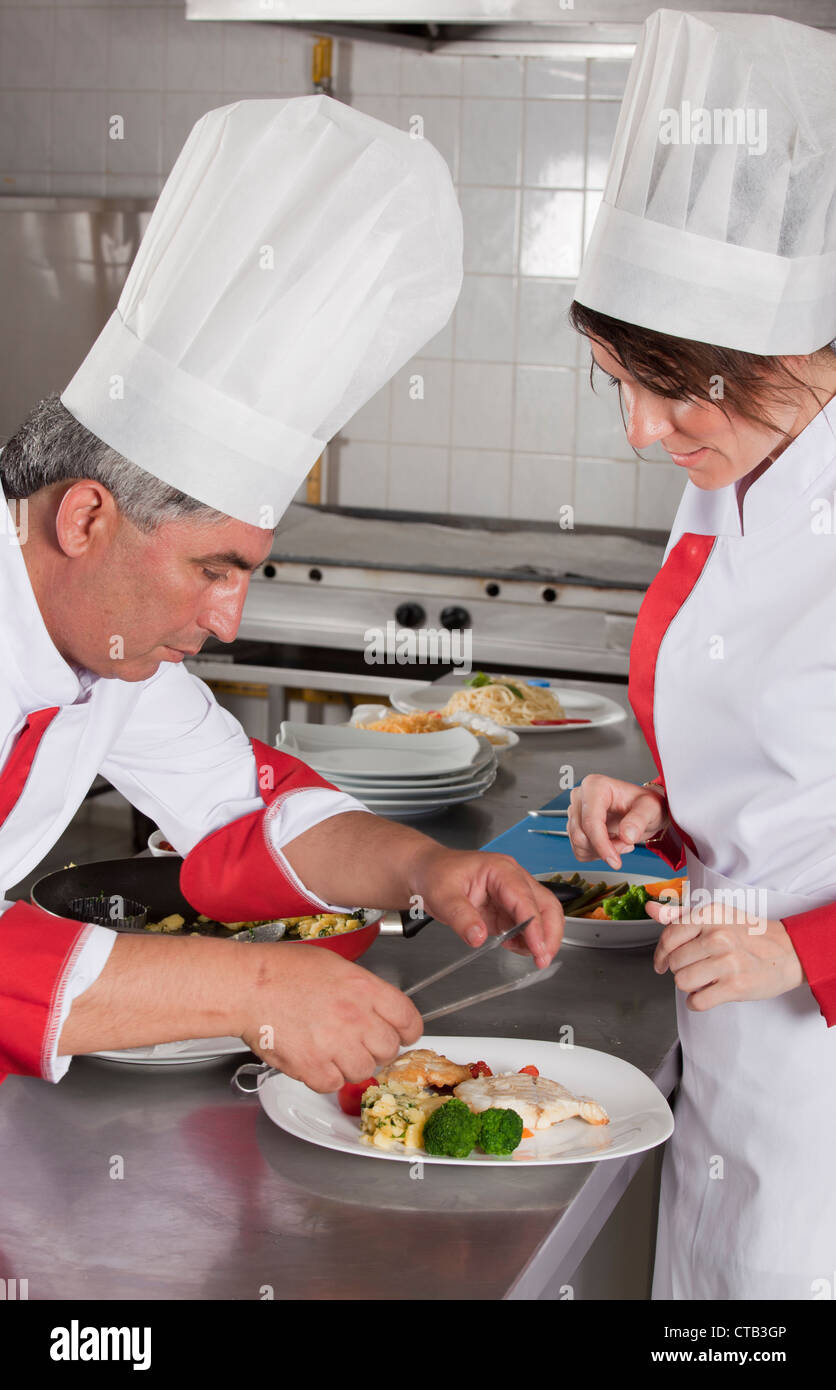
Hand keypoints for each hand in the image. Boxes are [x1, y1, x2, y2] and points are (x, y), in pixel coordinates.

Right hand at [236, 943, 421, 1091]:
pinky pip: (334, 1084)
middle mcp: (356, 1017)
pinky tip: (314, 1058)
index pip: (408, 1020)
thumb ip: (362, 990)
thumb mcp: (335, 965)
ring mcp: (336, 1045)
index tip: (400, 1034)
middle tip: (358, 1041)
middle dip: (376, 1048)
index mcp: (365, 988)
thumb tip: (376, 1009)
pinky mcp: (314, 1068)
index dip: (406, 1031)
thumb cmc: (283, 971)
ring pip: (363, 1070)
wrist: (248, 986)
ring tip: (331, 1048)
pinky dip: (326, 1077)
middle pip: (389, 1049)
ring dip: (350, 1064)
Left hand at [407, 845, 562, 968]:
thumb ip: (460, 917)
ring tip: (528, 956)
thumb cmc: (435, 873)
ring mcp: (511, 896)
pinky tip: (514, 948)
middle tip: (543, 958)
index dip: (535, 926)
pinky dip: (526, 941)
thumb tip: (478, 937)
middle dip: (549, 933)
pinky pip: (525, 927)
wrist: (426, 872)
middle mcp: (512, 880)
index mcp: (500, 870)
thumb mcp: (442, 895)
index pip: (526, 899)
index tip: (537, 948)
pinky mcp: (506, 910)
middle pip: (546, 905)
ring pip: (541, 917)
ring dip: (540, 939)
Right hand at [568, 774, 669, 869]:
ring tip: (622, 841)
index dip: (601, 844)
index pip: (590, 821)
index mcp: (595, 786)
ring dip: (601, 851)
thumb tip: (626, 835)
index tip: (615, 860)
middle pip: (580, 835)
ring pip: (578, 844)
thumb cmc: (644, 804)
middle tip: (627, 843)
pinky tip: (611, 842)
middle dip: (605, 847)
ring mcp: (576, 812)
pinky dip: (596, 853)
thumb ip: (639, 820)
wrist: (643, 811)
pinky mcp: (575, 826)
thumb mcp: (650, 808)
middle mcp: (581, 796)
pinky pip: (579, 850)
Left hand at [648, 898, 804, 1009]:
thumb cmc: (749, 934)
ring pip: (682, 982)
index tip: (662, 963)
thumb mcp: (716, 916)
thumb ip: (680, 914)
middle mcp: (718, 936)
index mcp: (710, 915)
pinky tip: (708, 994)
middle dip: (680, 970)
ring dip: (689, 986)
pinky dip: (698, 1002)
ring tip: (704, 980)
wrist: (789, 952)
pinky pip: (697, 1001)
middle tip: (697, 968)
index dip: (660, 954)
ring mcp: (727, 962)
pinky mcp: (736, 986)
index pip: (669, 937)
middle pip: (674, 963)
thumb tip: (650, 909)